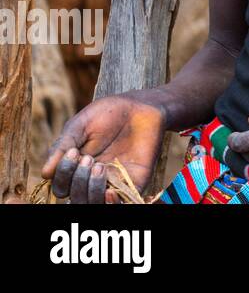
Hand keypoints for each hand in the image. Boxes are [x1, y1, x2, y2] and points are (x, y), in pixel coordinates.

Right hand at [40, 95, 165, 203]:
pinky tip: (110, 191)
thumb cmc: (107, 114)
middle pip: (75, 199)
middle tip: (89, 158)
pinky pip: (121, 204)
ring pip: (94, 203)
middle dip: (78, 181)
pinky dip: (112, 203)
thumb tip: (45, 173)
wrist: (140, 107)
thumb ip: (62, 147)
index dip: (63, 175)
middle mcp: (92, 179)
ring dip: (92, 190)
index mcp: (76, 168)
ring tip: (99, 166)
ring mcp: (112, 182)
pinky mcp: (133, 183)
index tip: (73, 152)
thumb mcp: (79, 126)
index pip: (61, 187)